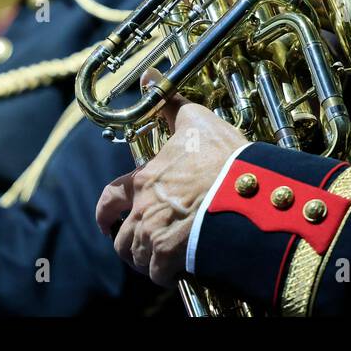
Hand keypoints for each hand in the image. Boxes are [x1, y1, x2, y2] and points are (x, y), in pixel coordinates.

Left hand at [96, 97, 246, 286]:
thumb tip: (149, 75)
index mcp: (146, 179)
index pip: (111, 198)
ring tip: (160, 261)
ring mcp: (155, 234)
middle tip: (134, 249)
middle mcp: (144, 209)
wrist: (245, 190)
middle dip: (126, 245)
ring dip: (146, 260)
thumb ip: (170, 100)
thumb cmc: (222, 156)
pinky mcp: (171, 257)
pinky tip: (178, 272)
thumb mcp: (196, 120)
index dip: (105, 212)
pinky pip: (159, 274)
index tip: (104, 220)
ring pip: (138, 257)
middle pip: (121, 238)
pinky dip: (165, 275)